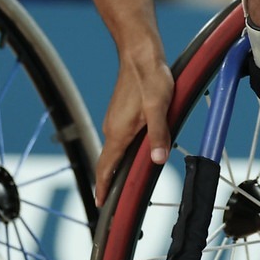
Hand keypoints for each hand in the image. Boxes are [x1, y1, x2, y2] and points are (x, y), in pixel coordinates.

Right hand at [96, 55, 172, 202]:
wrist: (140, 53)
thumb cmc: (150, 77)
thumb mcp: (159, 106)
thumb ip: (159, 133)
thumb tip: (158, 160)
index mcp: (119, 132)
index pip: (105, 167)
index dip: (103, 188)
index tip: (100, 205)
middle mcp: (112, 128)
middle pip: (106, 162)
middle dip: (107, 183)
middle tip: (109, 203)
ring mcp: (115, 121)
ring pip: (113, 151)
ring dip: (113, 169)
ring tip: (119, 186)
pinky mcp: (121, 113)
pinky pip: (118, 140)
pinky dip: (120, 154)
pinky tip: (131, 156)